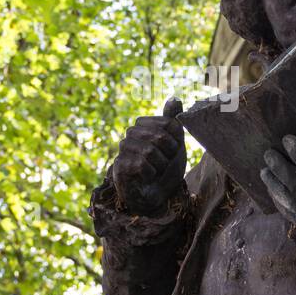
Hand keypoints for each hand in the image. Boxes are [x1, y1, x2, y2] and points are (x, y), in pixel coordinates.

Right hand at [110, 98, 186, 213]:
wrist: (156, 197)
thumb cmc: (166, 169)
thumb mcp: (176, 144)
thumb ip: (174, 122)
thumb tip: (175, 97)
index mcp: (145, 125)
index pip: (169, 124)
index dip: (176, 141)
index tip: (172, 152)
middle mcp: (131, 133)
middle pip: (160, 137)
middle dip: (168, 155)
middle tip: (163, 164)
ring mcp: (123, 148)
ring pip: (150, 151)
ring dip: (160, 166)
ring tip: (155, 172)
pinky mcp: (119, 165)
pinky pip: (141, 164)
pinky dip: (150, 174)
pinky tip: (146, 177)